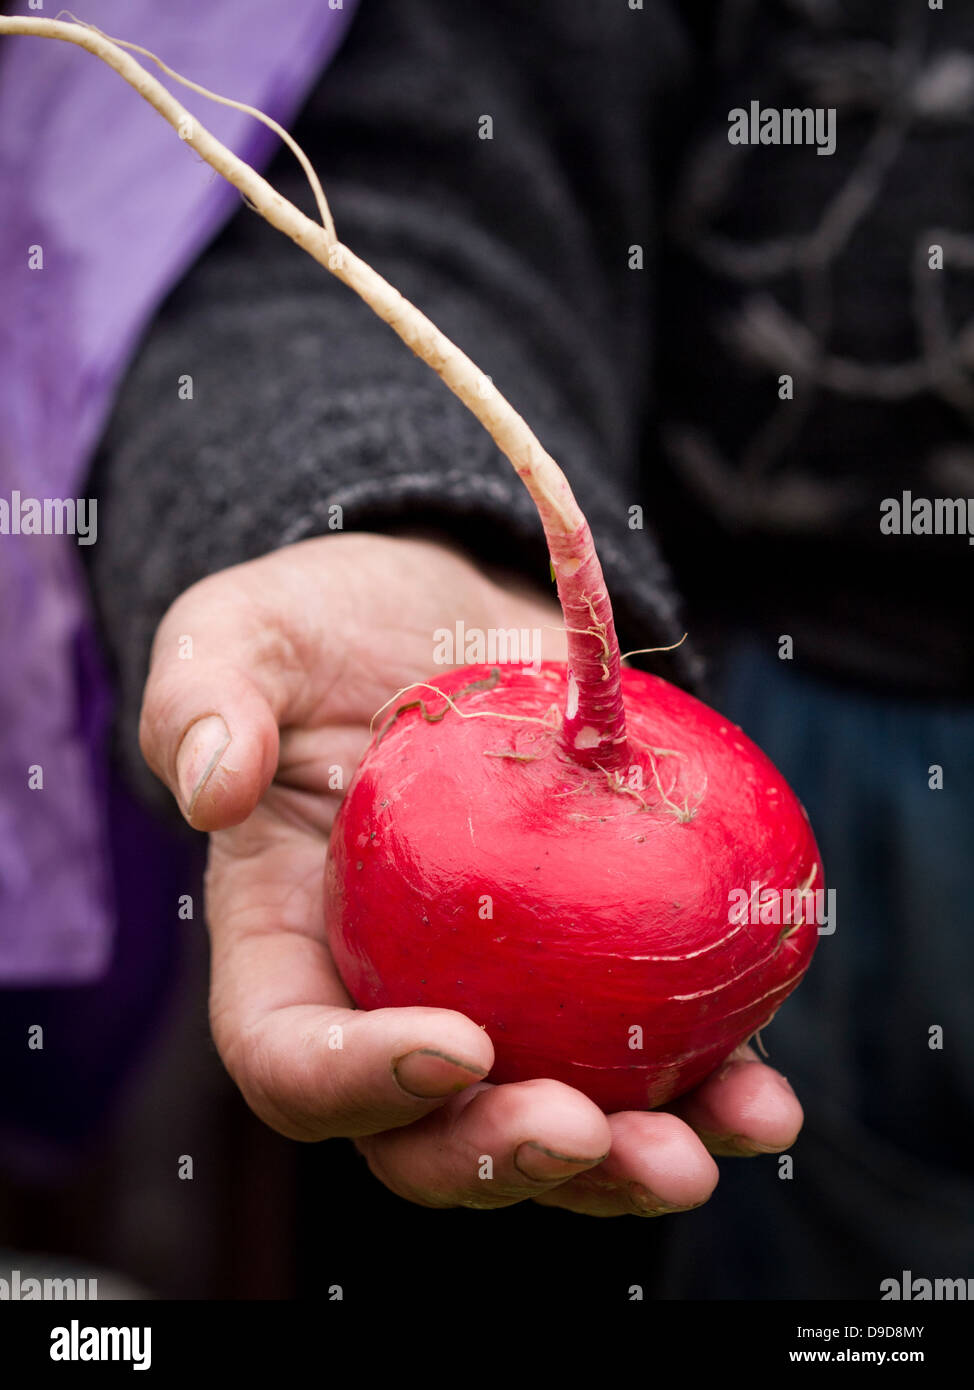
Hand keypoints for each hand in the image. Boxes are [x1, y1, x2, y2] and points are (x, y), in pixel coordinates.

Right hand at [139, 532, 802, 1214]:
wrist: (450, 610)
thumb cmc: (332, 627)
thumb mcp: (247, 632)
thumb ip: (206, 695)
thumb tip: (215, 787)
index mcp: (283, 948)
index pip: (289, 1057)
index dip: (357, 1081)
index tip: (456, 1042)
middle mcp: (384, 1002)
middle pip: (421, 1137)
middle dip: (499, 1158)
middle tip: (580, 1127)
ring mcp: (494, 1000)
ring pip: (542, 1127)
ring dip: (618, 1167)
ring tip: (695, 1154)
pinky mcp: (587, 976)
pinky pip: (642, 1062)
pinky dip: (704, 1096)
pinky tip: (765, 1099)